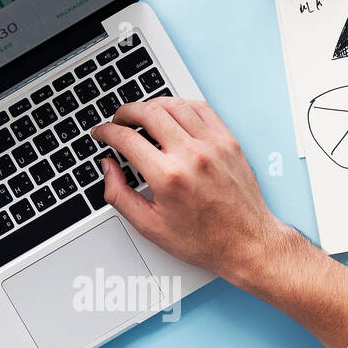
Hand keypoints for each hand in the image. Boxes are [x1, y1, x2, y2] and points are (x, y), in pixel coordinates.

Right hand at [89, 97, 290, 286]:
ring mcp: (213, 145)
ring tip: (142, 115)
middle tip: (117, 121)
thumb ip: (119, 195)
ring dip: (152, 105)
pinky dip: (181, 105)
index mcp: (168, 177)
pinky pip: (201, 109)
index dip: (106, 132)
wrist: (246, 243)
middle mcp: (191, 155)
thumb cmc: (204, 240)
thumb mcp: (150, 227)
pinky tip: (173, 113)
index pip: (127, 138)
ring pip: (174, 105)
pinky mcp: (229, 142)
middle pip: (148, 113)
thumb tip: (108, 168)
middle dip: (125, 113)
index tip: (101, 133)